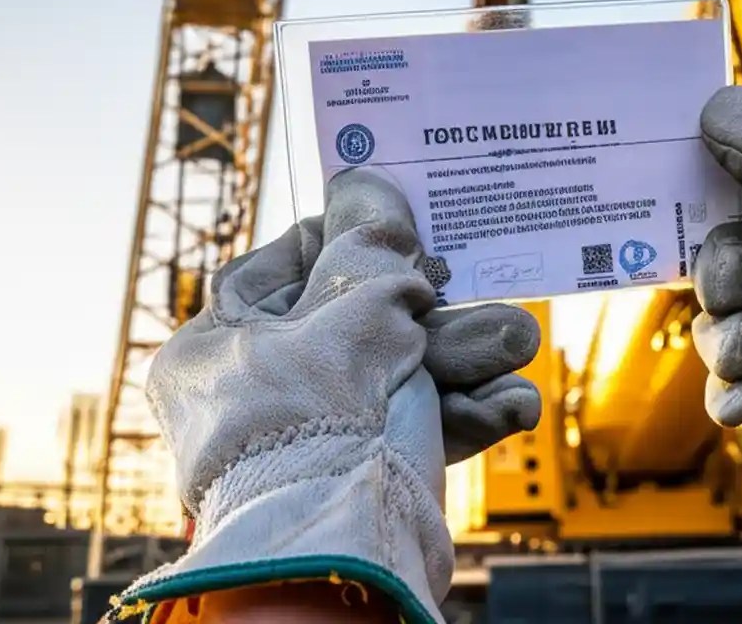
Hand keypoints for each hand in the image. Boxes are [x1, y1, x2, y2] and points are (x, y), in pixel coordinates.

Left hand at [119, 169, 540, 623]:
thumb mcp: (349, 318)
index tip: (407, 224)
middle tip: (483, 289)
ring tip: (519, 341)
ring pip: (401, 377)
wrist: (336, 562)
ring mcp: (314, 435)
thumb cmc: (318, 430)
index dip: (353, 239)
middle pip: (363, 323)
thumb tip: (366, 179)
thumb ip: (369, 248)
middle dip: (438, 314)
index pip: (288, 265)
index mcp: (222, 343)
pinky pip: (415, 429)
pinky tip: (512, 404)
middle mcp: (263, 388)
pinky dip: (464, 415)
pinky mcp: (362, 475)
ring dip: (466, 360)